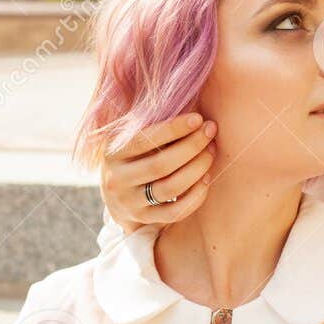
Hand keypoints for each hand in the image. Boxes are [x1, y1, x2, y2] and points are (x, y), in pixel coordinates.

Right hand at [101, 113, 216, 232]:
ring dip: (197, 169)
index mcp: (112, 153)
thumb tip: (187, 104)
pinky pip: (175, 211)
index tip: (198, 119)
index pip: (144, 139)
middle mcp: (117, 179)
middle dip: (191, 147)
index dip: (174, 128)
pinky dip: (195, 196)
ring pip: (170, 188)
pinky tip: (207, 179)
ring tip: (211, 153)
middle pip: (161, 164)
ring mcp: (130, 202)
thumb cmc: (132, 158)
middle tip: (210, 133)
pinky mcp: (144, 219)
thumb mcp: (129, 140)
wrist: (116, 199)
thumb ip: (149, 125)